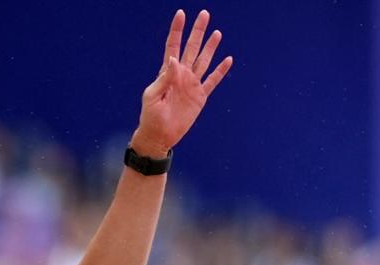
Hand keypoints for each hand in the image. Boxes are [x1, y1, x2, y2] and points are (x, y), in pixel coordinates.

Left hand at [131, 10, 233, 156]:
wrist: (160, 136)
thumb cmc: (151, 116)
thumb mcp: (152, 97)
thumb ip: (164, 78)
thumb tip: (174, 59)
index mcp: (167, 72)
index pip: (173, 46)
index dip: (177, 30)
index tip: (181, 14)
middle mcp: (181, 75)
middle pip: (191, 48)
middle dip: (197, 31)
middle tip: (204, 14)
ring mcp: (192, 85)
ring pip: (204, 61)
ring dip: (210, 47)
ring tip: (217, 32)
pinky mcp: (200, 97)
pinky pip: (212, 81)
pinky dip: (220, 71)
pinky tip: (228, 60)